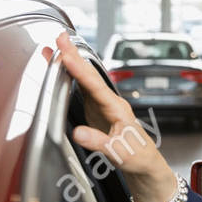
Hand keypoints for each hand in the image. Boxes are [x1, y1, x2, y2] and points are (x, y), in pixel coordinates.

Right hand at [54, 30, 166, 178]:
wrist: (145, 164)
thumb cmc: (138, 157)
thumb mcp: (120, 153)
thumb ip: (99, 142)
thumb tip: (78, 133)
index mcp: (117, 108)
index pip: (95, 86)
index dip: (80, 70)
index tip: (67, 56)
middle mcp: (110, 102)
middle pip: (89, 75)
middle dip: (74, 56)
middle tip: (60, 37)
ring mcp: (102, 105)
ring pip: (84, 79)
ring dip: (71, 62)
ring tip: (55, 46)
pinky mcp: (96, 110)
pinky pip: (81, 89)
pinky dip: (70, 77)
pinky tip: (60, 69)